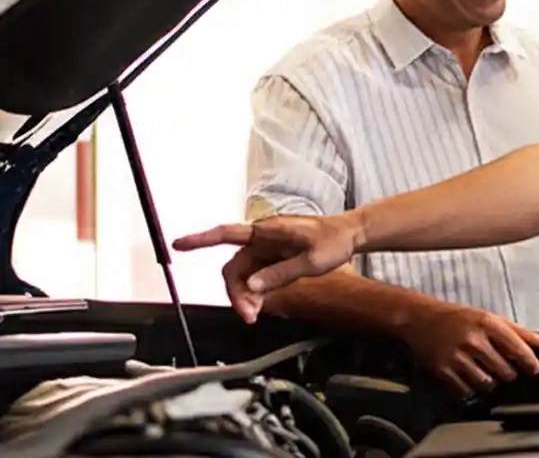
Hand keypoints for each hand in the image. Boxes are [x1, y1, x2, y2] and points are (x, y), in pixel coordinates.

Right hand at [172, 212, 364, 322]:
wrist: (350, 235)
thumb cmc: (334, 241)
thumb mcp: (311, 261)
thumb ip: (280, 273)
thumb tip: (252, 286)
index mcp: (268, 231)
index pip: (227, 234)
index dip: (201, 239)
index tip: (179, 244)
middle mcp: (263, 238)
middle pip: (235, 267)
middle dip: (235, 292)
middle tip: (248, 315)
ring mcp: (268, 248)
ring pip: (244, 275)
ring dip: (245, 296)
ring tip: (255, 315)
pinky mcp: (275, 257)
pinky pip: (256, 276)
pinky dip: (255, 292)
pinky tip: (261, 306)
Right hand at [403, 304, 538, 398]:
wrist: (420, 319)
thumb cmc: (458, 318)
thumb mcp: (490, 318)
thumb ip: (520, 332)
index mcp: (488, 323)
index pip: (517, 348)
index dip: (530, 362)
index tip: (534, 369)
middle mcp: (473, 339)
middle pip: (504, 370)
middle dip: (509, 373)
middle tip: (504, 368)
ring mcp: (457, 356)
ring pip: (487, 383)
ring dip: (491, 382)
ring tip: (486, 371)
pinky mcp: (443, 370)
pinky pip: (466, 390)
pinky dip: (472, 388)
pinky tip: (470, 376)